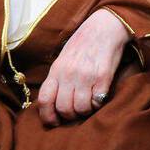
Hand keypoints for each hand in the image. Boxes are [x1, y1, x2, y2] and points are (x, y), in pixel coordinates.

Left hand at [37, 9, 130, 126]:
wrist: (105, 27)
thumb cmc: (84, 43)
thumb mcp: (63, 59)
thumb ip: (58, 78)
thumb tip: (54, 101)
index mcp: (56, 70)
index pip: (44, 100)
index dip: (47, 116)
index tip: (53, 122)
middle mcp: (69, 75)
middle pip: (63, 108)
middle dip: (69, 116)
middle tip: (75, 113)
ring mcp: (86, 77)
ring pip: (80, 108)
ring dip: (84, 112)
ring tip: (88, 105)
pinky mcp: (103, 77)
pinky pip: (97, 102)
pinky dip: (97, 104)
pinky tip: (98, 97)